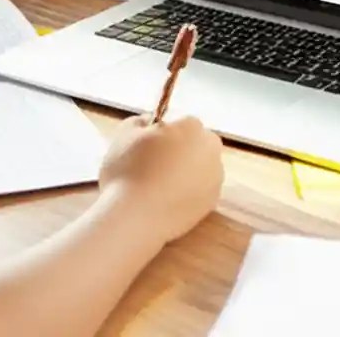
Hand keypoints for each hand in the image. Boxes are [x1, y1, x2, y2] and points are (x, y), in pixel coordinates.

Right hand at [99, 115, 223, 243]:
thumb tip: (150, 124)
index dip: (159, 133)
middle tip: (150, 165)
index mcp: (192, 126)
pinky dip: (185, 193)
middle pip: (193, 143)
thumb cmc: (127, 170)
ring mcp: (215, 178)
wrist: (135, 218)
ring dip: (182, 172)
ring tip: (155, 186)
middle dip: (177, 150)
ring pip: (197, 168)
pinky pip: (197, 191)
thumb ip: (141, 121)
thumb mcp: (124, 133)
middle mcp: (211, 149)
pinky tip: (164, 200)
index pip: (178, 122)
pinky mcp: (211, 204)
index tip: (144, 146)